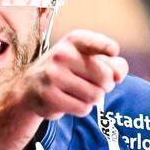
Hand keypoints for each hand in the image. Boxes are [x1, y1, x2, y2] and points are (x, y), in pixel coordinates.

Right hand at [0, 30, 127, 149]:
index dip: (105, 47)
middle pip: (105, 78)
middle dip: (105, 85)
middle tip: (92, 84)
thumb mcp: (91, 60)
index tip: (113, 51)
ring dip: (93, 99)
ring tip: (79, 92)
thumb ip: (113, 64)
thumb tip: (117, 76)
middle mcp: (62, 54)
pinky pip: (83, 108)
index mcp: (74, 41)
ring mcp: (53, 75)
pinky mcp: (49, 96)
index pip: (92, 42)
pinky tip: (70, 101)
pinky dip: (83, 108)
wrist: (32, 85)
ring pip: (95, 96)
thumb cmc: (70, 70)